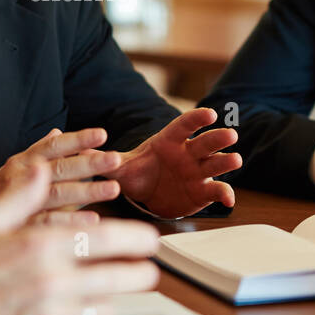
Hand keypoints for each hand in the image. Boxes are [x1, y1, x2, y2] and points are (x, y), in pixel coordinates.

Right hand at [0, 127, 123, 227]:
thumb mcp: (14, 169)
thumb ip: (38, 152)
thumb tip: (58, 132)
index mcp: (22, 162)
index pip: (52, 146)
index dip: (76, 139)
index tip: (102, 135)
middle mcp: (20, 178)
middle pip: (58, 168)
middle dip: (89, 163)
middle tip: (116, 159)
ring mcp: (19, 203)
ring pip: (56, 194)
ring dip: (87, 191)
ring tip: (113, 189)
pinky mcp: (19, 227)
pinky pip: (48, 223)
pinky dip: (70, 222)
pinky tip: (93, 220)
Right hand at [0, 157, 159, 314]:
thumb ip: (21, 195)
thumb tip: (43, 168)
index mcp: (44, 245)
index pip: (114, 240)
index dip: (140, 240)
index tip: (151, 241)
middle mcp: (55, 281)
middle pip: (125, 278)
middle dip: (140, 273)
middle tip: (144, 271)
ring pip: (109, 308)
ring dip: (107, 300)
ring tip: (95, 293)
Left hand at [101, 108, 239, 218]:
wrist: (145, 196)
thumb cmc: (136, 173)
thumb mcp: (119, 166)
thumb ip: (105, 158)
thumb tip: (79, 148)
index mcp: (168, 141)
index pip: (184, 126)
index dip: (197, 119)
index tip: (210, 113)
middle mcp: (187, 154)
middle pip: (205, 142)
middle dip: (217, 138)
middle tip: (230, 134)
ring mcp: (197, 172)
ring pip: (215, 164)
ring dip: (226, 161)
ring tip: (235, 159)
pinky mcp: (202, 192)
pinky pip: (216, 191)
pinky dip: (224, 195)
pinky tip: (228, 201)